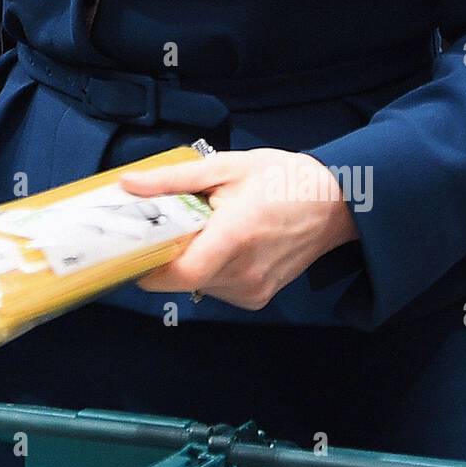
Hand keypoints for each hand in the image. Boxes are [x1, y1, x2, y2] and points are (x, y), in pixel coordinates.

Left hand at [120, 149, 359, 310]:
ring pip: (196, 286)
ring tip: (208, 232)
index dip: (149, 267)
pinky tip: (226, 247)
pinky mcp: (257, 298)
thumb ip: (173, 179)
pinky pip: (215, 289)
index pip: (179, 273)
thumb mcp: (226, 167)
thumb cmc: (283, 180)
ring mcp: (252, 289)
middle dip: (167, 257)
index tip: (135, 250)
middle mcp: (244, 271)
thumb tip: (128, 184)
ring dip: (190, 263)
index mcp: (236, 236)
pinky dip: (210, 270)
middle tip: (172, 229)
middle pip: (181, 280)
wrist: (337, 202)